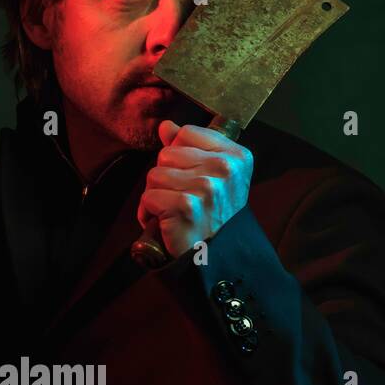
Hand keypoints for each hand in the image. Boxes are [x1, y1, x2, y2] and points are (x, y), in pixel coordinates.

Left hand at [137, 119, 253, 258]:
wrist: (216, 258)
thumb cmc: (211, 217)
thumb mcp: (211, 178)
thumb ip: (189, 147)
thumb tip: (166, 126)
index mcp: (236, 156)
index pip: (186, 133)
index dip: (178, 155)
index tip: (189, 177)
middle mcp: (225, 169)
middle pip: (167, 154)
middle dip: (165, 177)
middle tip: (180, 199)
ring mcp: (206, 188)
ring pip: (155, 175)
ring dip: (156, 196)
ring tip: (173, 212)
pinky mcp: (186, 206)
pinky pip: (149, 197)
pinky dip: (149, 214)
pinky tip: (165, 223)